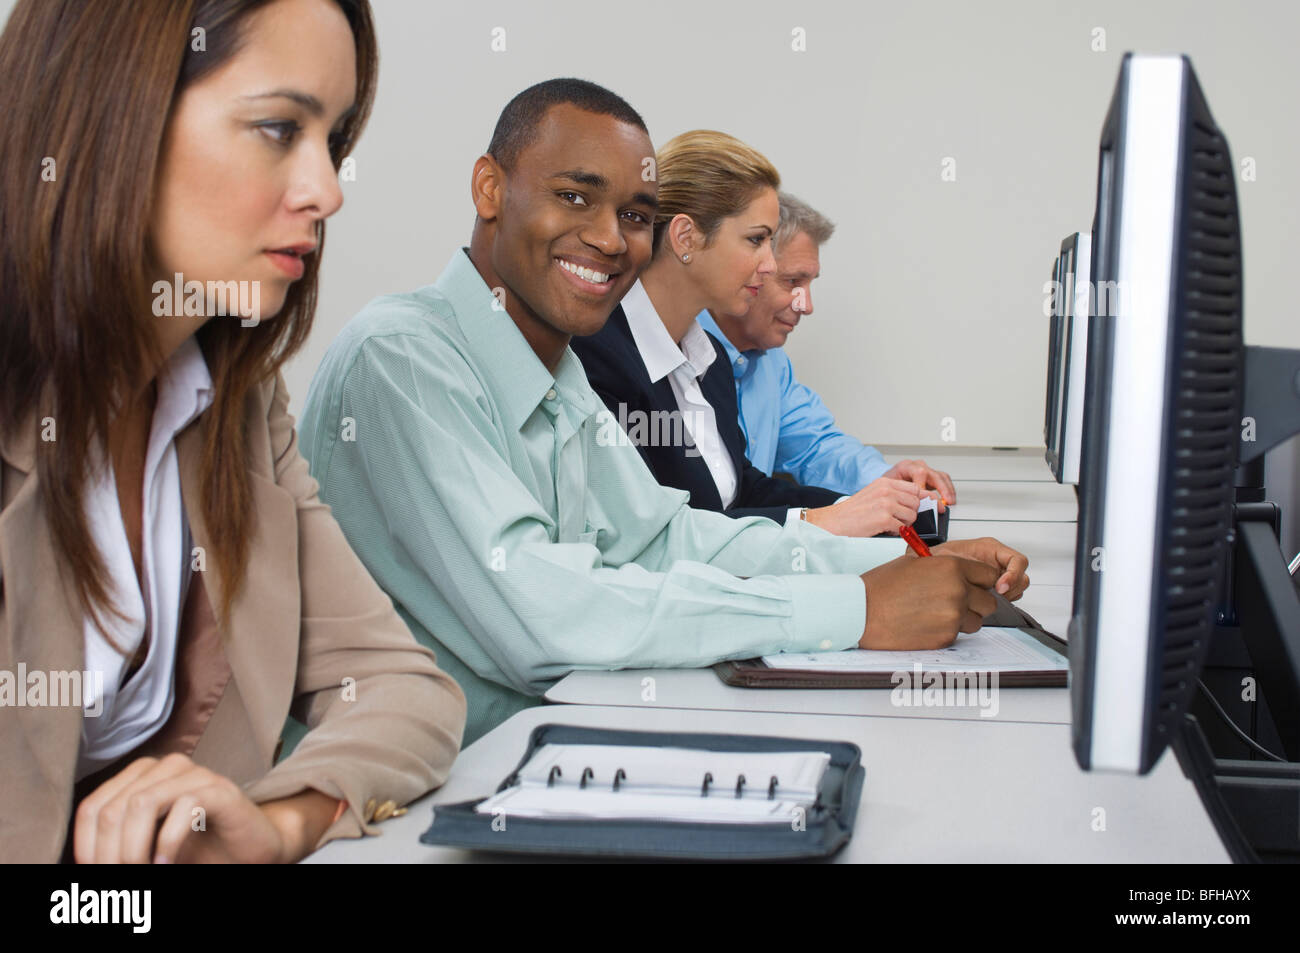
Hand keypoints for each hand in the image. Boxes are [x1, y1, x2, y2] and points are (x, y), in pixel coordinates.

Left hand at [73, 753, 337, 863]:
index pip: (93, 807)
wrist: (253, 849)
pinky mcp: (220, 790)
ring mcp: (195, 775)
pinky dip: (167, 844)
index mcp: (142, 776)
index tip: (93, 875)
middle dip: (109, 854)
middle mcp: (166, 767)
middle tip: (117, 881)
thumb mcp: (147, 847)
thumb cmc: (199, 850)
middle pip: (113, 808)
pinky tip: (167, 863)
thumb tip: (84, 863)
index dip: (85, 846)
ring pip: (141, 804)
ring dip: (133, 849)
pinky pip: (182, 808)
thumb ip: (119, 844)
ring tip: (141, 873)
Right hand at [805, 478, 921, 536]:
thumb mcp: (874, 494)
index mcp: (885, 482)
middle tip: (897, 519)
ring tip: (889, 524)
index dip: (921, 500)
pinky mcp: (884, 518)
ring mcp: (886, 504)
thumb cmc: (853, 511)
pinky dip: (895, 532)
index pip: (915, 488)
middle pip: (917, 502)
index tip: (924, 507)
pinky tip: (884, 529)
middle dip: (910, 513)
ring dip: (904, 524)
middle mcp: (887, 490)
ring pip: (912, 516)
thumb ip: (894, 494)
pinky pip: (903, 528)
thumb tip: (918, 501)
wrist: (834, 521)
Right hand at [858, 555, 999, 648]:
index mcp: (952, 567)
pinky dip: (946, 632)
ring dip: (964, 619)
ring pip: (977, 621)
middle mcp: (958, 590)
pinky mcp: (945, 637)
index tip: (975, 586)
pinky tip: (926, 624)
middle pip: (989, 602)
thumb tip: (962, 573)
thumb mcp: (915, 563)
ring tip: (937, 614)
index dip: (981, 582)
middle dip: (976, 603)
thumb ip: (944, 567)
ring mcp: (953, 616)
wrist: (862, 612)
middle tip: (956, 602)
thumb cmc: (882, 587)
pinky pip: (958, 635)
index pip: (989, 576)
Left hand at [882, 459, 956, 511]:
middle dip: (941, 489)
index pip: (919, 473)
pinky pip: (944, 480)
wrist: (886, 481)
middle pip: (933, 474)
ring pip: (941, 476)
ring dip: (948, 490)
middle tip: (944, 502)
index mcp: (905, 466)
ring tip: (950, 502)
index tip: (926, 500)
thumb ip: (899, 495)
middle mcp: (917, 466)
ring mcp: (926, 470)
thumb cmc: (887, 485)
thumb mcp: (889, 488)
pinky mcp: (932, 476)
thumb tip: (909, 508)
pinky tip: (950, 499)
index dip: (924, 487)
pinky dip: (948, 489)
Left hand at [930, 536, 1029, 599]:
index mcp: (991, 548)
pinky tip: (987, 602)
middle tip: (996, 596)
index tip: (1000, 587)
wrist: (932, 566)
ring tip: (990, 599)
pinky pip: (1009, 597)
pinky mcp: (995, 588)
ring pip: (1018, 588)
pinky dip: (1003, 601)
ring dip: (1008, 596)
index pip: (1018, 560)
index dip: (1013, 575)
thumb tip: (971, 573)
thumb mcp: (947, 556)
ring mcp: (999, 575)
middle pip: (1022, 576)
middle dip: (1012, 589)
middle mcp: (998, 561)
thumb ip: (960, 563)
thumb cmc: (940, 557)